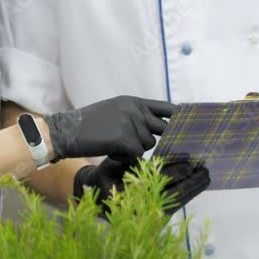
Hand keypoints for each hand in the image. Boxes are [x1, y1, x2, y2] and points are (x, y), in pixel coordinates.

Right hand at [46, 96, 175, 161]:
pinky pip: (135, 155)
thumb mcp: (112, 111)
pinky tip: (109, 151)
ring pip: (147, 145)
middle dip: (150, 139)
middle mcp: (136, 109)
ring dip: (132, 149)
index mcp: (133, 101)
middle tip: (135, 144)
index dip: (180, 116)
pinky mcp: (126, 139)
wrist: (65, 131)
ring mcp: (132, 123)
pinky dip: (123, 157)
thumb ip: (133, 116)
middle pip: (159, 130)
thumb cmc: (85, 125)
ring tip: (111, 143)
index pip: (165, 108)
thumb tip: (153, 128)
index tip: (193, 122)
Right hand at [73, 155, 210, 215]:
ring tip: (206, 176)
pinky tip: (199, 183)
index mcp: (127, 198)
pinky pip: (175, 205)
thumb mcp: (110, 166)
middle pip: (171, 196)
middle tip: (203, 169)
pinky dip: (189, 193)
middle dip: (189, 182)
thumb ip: (128, 161)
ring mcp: (149, 216)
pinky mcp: (157, 216)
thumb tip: (149, 156)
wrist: (99, 196)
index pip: (156, 184)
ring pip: (176, 203)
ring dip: (193, 189)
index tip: (188, 161)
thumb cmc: (104, 178)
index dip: (173, 172)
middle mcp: (139, 210)